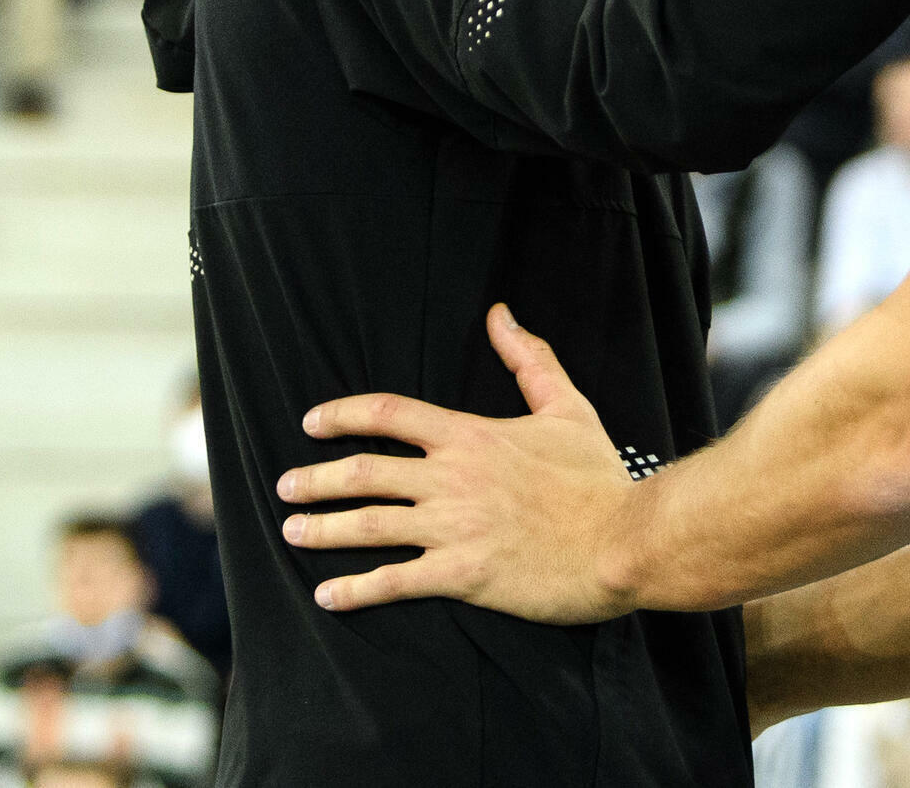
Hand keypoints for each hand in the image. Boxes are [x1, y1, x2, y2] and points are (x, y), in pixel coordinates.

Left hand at [279, 304, 639, 621]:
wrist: (624, 540)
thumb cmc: (598, 477)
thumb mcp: (567, 408)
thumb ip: (530, 360)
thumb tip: (501, 315)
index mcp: (472, 436)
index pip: (390, 414)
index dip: (343, 415)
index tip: (312, 423)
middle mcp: (453, 479)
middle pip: (363, 472)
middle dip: (315, 479)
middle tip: (286, 486)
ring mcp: (454, 529)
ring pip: (368, 526)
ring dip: (322, 529)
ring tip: (292, 532)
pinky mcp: (462, 576)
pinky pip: (394, 582)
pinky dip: (355, 589)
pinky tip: (327, 594)